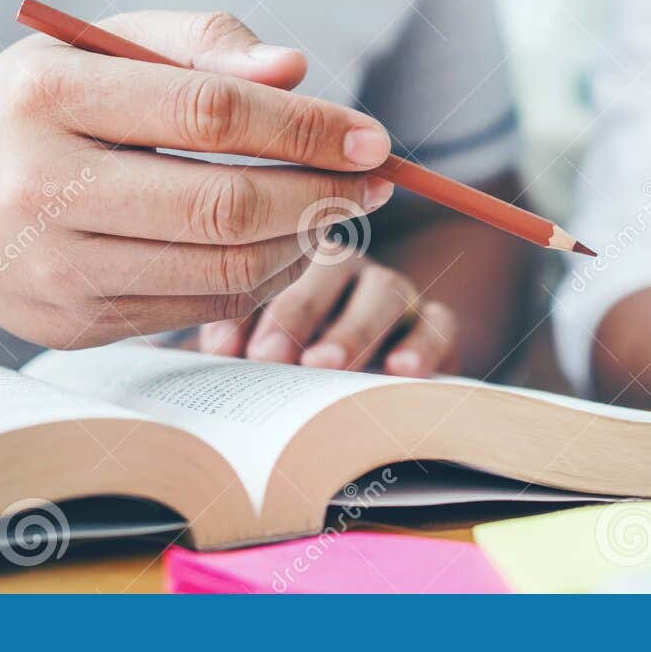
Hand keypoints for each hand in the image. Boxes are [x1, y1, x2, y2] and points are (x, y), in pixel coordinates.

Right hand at [0, 9, 397, 354]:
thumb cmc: (35, 106)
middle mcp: (44, 187)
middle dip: (323, 194)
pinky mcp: (71, 326)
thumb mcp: (96, 44)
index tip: (372, 135)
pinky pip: (199, 309)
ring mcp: (55, 268)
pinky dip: (260, 278)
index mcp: (49, 96)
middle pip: (224, 203)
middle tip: (377, 182)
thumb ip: (200, 41)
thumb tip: (296, 69)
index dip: (306, 126)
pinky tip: (281, 244)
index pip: (210, 112)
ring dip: (303, 242)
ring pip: (222, 269)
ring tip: (335, 210)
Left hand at [194, 254, 456, 376]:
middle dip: (298, 312)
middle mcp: (348, 268)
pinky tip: (399, 370)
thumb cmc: (285, 366)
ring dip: (354, 330)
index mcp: (295, 260)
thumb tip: (211, 350)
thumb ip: (230, 344)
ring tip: (324, 367)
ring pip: (385, 292)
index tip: (226, 349)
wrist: (342, 391)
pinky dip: (423, 343)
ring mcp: (393, 292)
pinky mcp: (433, 323)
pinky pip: (439, 323)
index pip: (274, 266)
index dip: (249, 305)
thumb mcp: (251, 354)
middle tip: (271, 357)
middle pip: (332, 270)